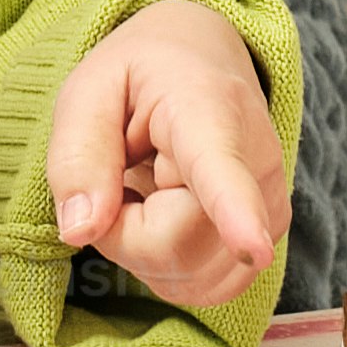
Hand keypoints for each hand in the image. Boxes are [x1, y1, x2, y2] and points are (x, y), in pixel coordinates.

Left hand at [43, 0, 286, 308]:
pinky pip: (204, 286)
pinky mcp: (269, 238)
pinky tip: (169, 215)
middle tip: (119, 178)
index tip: (252, 246)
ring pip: (189, 275)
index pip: (223, 171)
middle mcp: (256, 164)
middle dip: (122, 232)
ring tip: (148, 188)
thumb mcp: (88, 91)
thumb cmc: (140, 76)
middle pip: (175, 249)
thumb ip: (77, 156)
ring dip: (144, 249)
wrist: (203, 60)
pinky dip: (170, 264)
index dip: (236, 215)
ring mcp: (270, 207)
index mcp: (206, 110)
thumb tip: (81, 231)